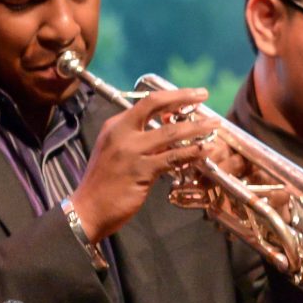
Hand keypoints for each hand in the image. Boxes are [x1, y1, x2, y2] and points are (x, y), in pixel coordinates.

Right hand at [72, 88, 216, 240]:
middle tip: (204, 95)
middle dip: (183, 98)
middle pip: (156, 106)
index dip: (172, 95)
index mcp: (115, 125)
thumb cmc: (104, 183)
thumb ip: (139, 138)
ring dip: (195, 127)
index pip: (147, 102)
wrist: (88, 209)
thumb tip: (168, 127)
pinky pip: (173, 158)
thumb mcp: (116, 151)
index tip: (191, 94)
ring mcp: (131, 151)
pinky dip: (192, 152)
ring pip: (170, 132)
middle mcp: (122, 133)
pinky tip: (204, 150)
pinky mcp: (141, 171)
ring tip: (214, 125)